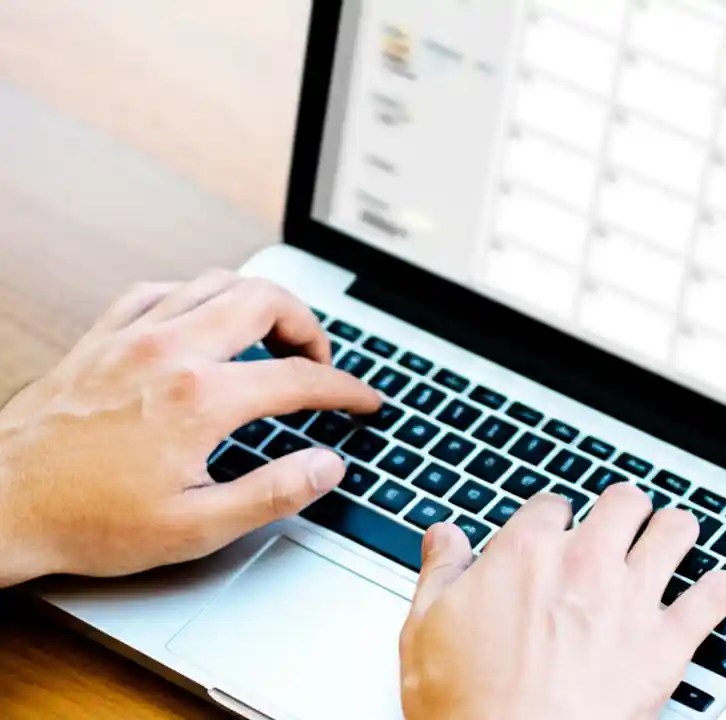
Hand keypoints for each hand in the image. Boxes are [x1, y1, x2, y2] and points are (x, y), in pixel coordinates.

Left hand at [0, 270, 380, 585]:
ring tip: (271, 336)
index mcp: (201, 400)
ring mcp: (133, 338)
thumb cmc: (87, 521)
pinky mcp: (100, 338)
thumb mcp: (195, 528)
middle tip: (317, 361)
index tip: (363, 401)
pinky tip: (201, 322)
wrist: (1, 505)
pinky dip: (195, 297)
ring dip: (257, 302)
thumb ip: (273, 494)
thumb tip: (326, 466)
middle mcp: (171, 354)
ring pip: (215, 282)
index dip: (346, 390)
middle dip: (308, 326)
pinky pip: (159, 291)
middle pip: (265, 301)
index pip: (300, 380)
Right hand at [399, 483, 725, 719]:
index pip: (551, 505)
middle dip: (623, 511)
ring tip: (673, 537)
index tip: (555, 533)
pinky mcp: (666, 644)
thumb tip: (444, 537)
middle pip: (623, 503)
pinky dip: (719, 592)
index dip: (554, 518)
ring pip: (674, 532)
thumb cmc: (467, 706)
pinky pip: (712, 601)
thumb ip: (440, 573)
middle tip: (622, 524)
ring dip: (674, 532)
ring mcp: (632, 600)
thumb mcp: (425, 631)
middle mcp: (585, 563)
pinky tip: (718, 589)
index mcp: (527, 553)